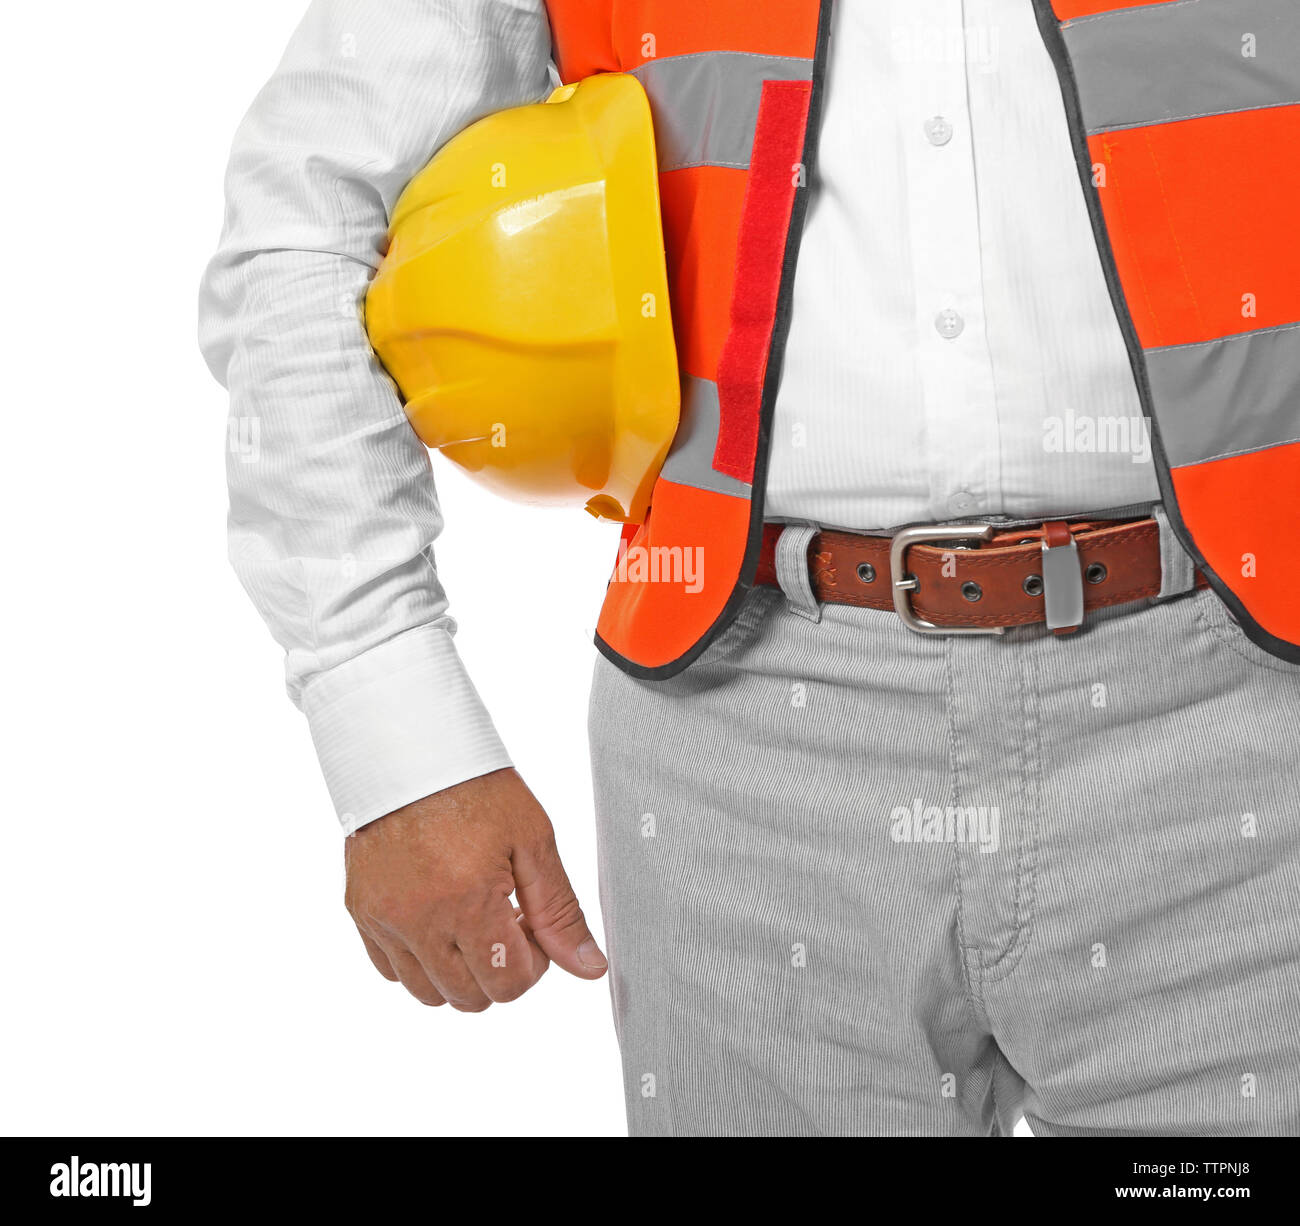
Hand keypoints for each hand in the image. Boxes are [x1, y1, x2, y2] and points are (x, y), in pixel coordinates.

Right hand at [343, 768, 606, 1010]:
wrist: (409, 749)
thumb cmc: (473, 787)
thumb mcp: (532, 841)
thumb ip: (559, 911)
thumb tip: (589, 967)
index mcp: (468, 902)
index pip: (508, 984)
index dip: (532, 964)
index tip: (531, 927)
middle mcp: (419, 921)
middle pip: (469, 997)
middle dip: (498, 970)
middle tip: (505, 922)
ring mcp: (384, 920)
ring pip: (427, 992)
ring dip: (459, 972)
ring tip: (472, 921)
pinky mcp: (361, 912)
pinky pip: (390, 970)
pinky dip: (419, 961)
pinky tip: (439, 919)